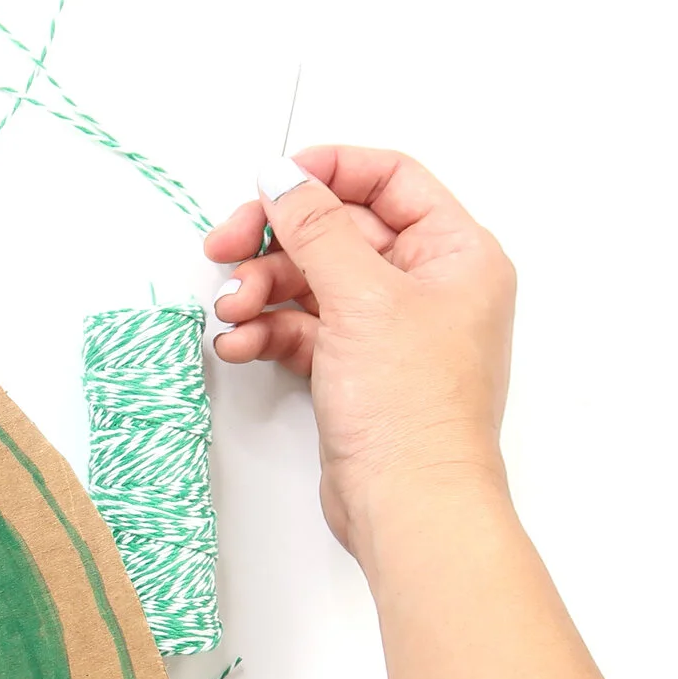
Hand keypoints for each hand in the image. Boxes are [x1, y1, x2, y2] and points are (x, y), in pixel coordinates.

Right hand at [203, 147, 516, 552]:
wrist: (409, 506)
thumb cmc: (412, 406)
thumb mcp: (361, 297)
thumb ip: (316, 228)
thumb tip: (281, 177)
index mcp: (455, 252)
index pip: (390, 179)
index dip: (326, 172)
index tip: (269, 183)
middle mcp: (427, 284)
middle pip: (338, 230)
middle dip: (274, 241)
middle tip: (222, 247)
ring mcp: (388, 328)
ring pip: (311, 280)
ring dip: (262, 290)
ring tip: (231, 313)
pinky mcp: (354, 368)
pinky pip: (302, 328)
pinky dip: (267, 331)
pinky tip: (238, 345)